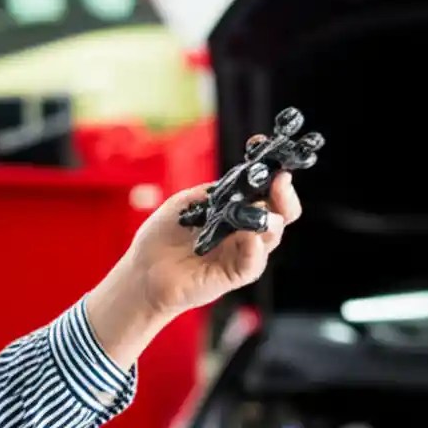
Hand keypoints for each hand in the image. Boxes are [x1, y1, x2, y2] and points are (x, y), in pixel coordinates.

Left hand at [86, 171, 301, 368]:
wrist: (143, 270)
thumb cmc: (161, 237)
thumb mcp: (184, 204)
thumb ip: (212, 193)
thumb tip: (237, 182)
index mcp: (234, 212)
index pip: (264, 194)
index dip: (272, 176)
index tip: (267, 151)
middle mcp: (243, 232)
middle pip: (278, 215)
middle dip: (284, 196)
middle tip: (279, 181)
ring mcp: (240, 254)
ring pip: (270, 238)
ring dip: (269, 221)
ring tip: (259, 210)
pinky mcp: (231, 275)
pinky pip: (252, 264)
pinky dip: (253, 250)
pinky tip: (249, 237)